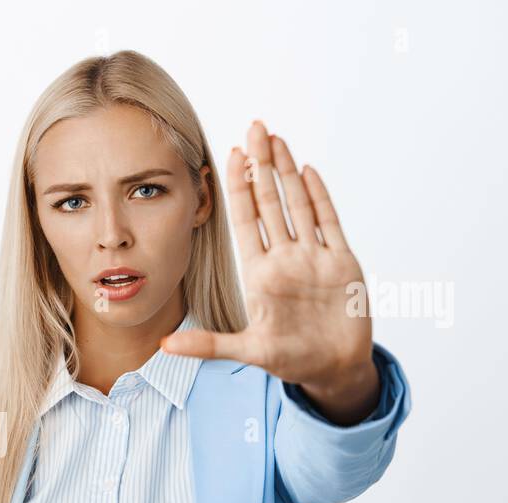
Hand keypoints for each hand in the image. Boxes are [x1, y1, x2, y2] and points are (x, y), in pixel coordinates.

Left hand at [161, 120, 379, 424]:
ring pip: (299, 204)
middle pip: (270, 202)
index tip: (231, 155)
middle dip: (262, 165)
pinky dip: (319, 197)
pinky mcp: (342, 263)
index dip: (239, 188)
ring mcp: (313, 258)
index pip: (246, 221)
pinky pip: (329, 223)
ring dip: (287, 171)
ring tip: (276, 139)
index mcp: (261, 274)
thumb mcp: (247, 351)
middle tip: (254, 128)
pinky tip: (308, 171)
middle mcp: (285, 259)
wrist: (333, 369)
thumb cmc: (291, 361)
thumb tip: (165, 346)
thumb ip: (208, 345)